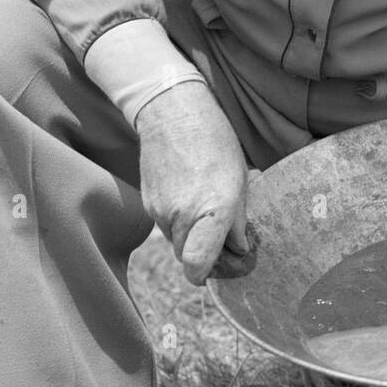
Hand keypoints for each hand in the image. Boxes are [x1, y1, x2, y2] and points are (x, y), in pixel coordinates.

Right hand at [136, 81, 248, 283]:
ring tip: (205, 206)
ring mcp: (160, 211)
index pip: (198, 264)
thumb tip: (238, 249)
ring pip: (176, 241)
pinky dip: (177, 220)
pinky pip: (164, 225)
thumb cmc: (214, 141)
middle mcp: (182, 216)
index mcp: (212, 209)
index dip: (206, 274)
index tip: (219, 269)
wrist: (173, 112)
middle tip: (222, 237)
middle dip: (204, 253)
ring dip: (191, 235)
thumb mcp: (239, 180)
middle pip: (188, 257)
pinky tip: (188, 194)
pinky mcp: (147, 203)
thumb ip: (238, 221)